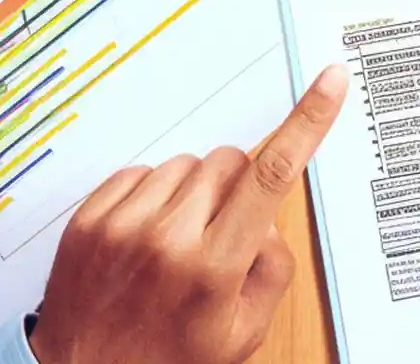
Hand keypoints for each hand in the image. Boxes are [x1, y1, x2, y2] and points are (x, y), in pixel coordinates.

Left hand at [29, 64, 349, 363]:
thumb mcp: (244, 333)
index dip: (308, 122)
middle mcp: (167, 238)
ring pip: (185, 164)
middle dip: (239, 186)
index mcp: (214, 267)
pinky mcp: (89, 218)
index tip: (330, 82)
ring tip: (179, 241)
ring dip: (194, 192)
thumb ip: (272, 268)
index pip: (272, 176)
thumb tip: (266, 218)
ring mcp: (122, 224)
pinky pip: (140, 172)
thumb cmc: (168, 360)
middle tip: (225, 231)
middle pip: (228, 162)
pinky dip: (153, 196)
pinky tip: (147, 237)